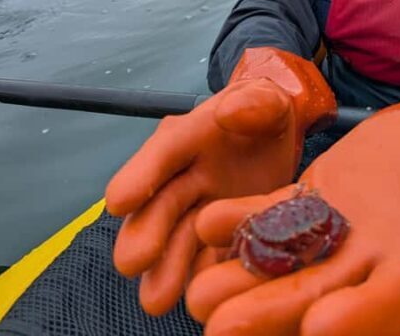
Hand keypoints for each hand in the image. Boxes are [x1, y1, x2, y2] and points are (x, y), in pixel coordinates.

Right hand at [105, 78, 301, 314]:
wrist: (282, 140)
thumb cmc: (265, 112)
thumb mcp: (268, 98)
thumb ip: (253, 101)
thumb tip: (227, 113)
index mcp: (188, 137)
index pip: (162, 154)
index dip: (140, 175)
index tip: (117, 201)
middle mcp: (185, 176)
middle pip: (160, 207)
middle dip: (144, 234)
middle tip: (133, 262)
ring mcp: (201, 211)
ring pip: (178, 242)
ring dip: (166, 270)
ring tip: (157, 301)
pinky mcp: (222, 238)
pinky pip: (211, 260)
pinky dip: (207, 277)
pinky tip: (207, 297)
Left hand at [186, 107, 399, 335]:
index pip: (386, 300)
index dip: (357, 315)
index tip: (319, 327)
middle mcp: (364, 264)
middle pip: (317, 296)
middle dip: (271, 313)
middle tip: (220, 329)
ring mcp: (329, 237)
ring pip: (283, 266)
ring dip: (243, 280)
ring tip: (198, 292)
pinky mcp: (306, 208)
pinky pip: (271, 218)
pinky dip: (242, 223)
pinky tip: (207, 223)